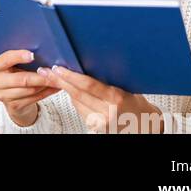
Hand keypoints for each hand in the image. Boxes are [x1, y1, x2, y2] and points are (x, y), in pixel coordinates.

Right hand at [0, 48, 61, 126]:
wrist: (8, 96)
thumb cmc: (11, 74)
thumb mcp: (10, 65)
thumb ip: (18, 59)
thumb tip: (38, 51)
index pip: (6, 59)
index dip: (19, 56)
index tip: (33, 55)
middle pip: (21, 79)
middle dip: (40, 76)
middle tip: (53, 72)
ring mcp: (3, 96)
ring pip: (30, 90)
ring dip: (45, 85)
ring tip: (57, 80)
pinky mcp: (13, 106)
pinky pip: (34, 99)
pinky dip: (46, 93)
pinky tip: (53, 88)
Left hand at [38, 64, 161, 132]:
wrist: (145, 126)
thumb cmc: (136, 104)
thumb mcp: (125, 88)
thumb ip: (108, 79)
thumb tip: (85, 61)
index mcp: (116, 98)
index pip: (88, 85)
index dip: (70, 76)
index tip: (57, 68)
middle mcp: (108, 112)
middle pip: (77, 94)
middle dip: (59, 81)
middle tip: (44, 70)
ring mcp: (101, 123)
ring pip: (76, 103)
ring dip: (64, 90)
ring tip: (52, 77)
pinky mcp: (96, 129)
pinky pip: (80, 111)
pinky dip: (73, 100)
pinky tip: (69, 91)